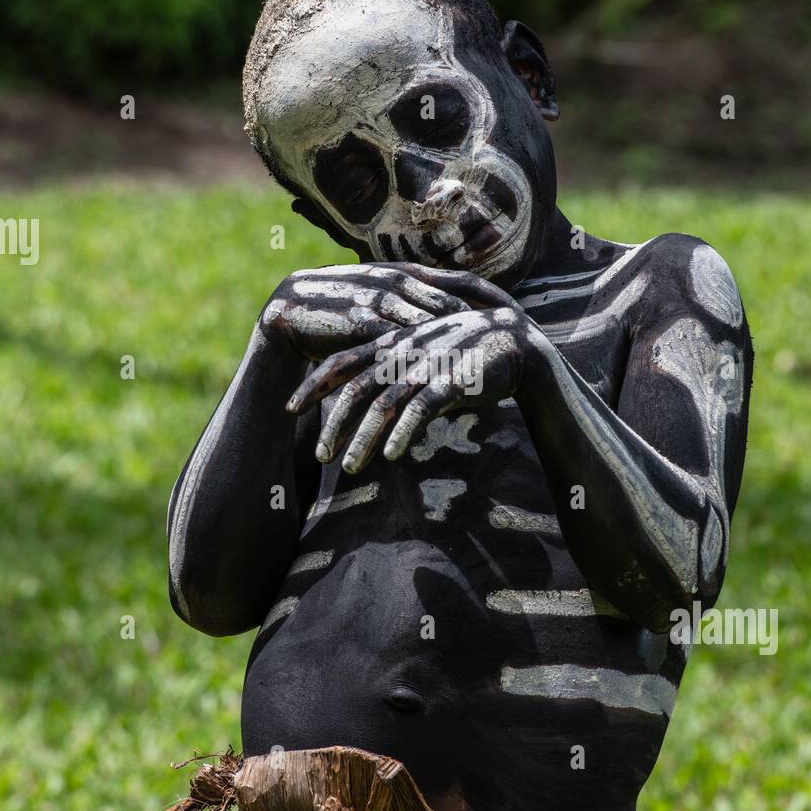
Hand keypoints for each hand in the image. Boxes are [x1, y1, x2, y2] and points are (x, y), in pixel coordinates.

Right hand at [261, 262, 510, 362]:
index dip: (487, 294)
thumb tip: (452, 317)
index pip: (455, 280)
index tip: (518, 309)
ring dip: (456, 329)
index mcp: (401, 274)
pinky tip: (445, 362)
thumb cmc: (336, 318)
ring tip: (490, 344)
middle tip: (516, 325)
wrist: (286, 320)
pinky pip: (397, 335)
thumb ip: (410, 309)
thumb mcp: (379, 309)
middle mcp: (391, 280)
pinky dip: (421, 347)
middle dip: (481, 312)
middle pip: (448, 298)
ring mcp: (374, 298)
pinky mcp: (357, 320)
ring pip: (427, 316)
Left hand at [286, 304, 532, 471]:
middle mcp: (405, 351)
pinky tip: (392, 457)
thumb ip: (396, 376)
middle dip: (334, 425)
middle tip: (320, 456)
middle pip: (357, 389)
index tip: (290, 408)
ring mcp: (428, 364)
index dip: (314, 386)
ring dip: (364, 439)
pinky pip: (421, 409)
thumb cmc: (468, 355)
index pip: (342, 362)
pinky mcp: (453, 380)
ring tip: (349, 467)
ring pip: (384, 404)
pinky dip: (404, 433)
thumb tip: (370, 405)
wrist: (520, 346)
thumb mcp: (425, 359)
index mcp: (393, 342)